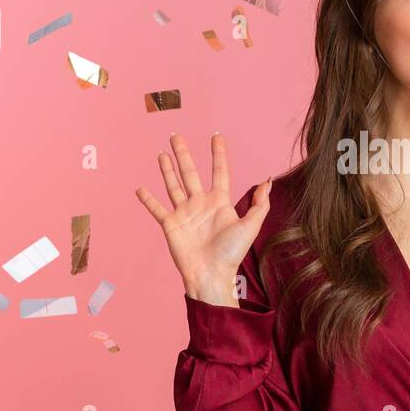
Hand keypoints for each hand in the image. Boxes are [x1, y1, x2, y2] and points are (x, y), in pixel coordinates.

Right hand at [135, 133, 271, 306]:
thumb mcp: (250, 226)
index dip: (218, 154)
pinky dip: (148, 199)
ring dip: (167, 169)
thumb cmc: (232, 253)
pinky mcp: (170, 225)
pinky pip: (157, 209)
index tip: (216, 137)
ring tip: (162, 153)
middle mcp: (200, 204)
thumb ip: (259, 204)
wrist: (211, 275)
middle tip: (176, 136)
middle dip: (183, 154)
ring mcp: (184, 213)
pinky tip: (140, 189)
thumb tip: (268, 182)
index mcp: (219, 202)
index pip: (219, 171)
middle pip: (190, 172)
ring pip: (173, 185)